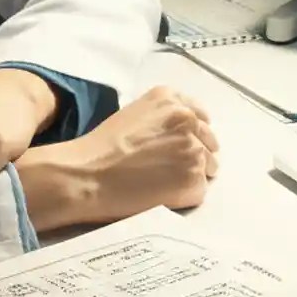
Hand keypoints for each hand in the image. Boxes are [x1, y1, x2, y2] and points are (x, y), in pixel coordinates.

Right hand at [17, 86, 218, 231]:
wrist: (86, 174)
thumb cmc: (100, 148)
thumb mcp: (134, 114)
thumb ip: (162, 118)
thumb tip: (179, 135)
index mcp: (172, 99)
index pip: (201, 116)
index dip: (193, 134)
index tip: (182, 146)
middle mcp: (188, 119)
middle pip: (209, 142)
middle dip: (195, 155)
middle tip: (170, 170)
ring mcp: (194, 149)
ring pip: (208, 167)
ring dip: (191, 175)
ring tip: (162, 183)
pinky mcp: (193, 178)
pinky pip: (199, 191)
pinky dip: (185, 196)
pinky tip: (161, 196)